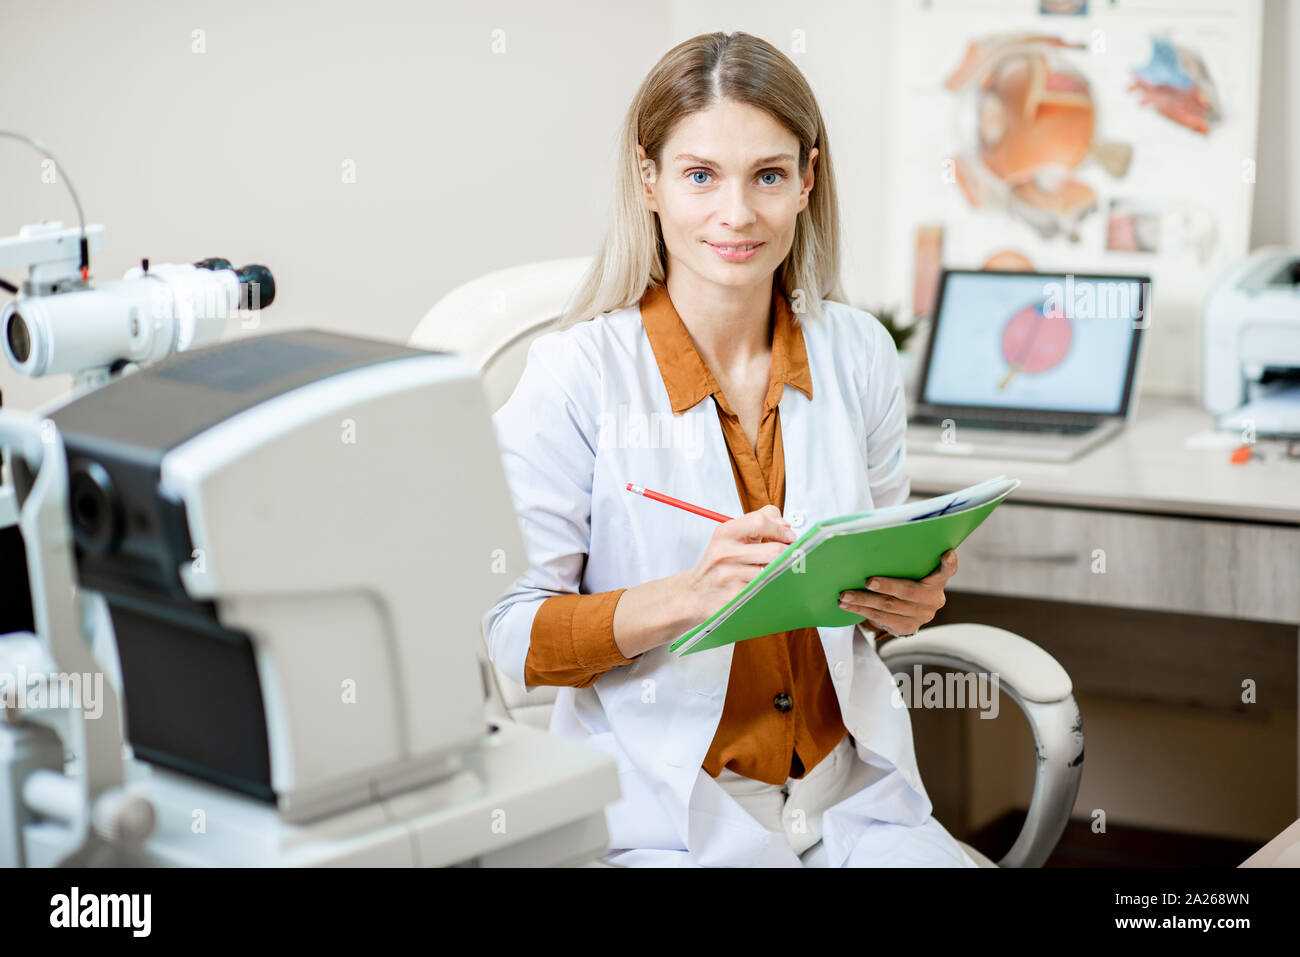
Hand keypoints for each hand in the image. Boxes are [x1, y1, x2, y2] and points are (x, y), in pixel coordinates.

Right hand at [683, 504, 796, 623]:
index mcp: (724, 534)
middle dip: (789, 555)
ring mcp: (728, 577)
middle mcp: (724, 553)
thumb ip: (757, 522)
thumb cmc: (720, 563)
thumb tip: (786, 525)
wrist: (696, 594)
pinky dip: (771, 588)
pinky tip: (765, 587)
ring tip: (773, 573)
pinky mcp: (734, 598)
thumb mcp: (731, 537)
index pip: (760, 522)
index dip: (781, 529)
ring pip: (772, 573)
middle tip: (793, 557)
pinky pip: (765, 590)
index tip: (791, 537)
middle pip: (773, 551)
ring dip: (779, 573)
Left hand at [837, 549, 957, 637]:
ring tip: (845, 596)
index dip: (948, 563)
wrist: (908, 610)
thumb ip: (904, 560)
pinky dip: (862, 611)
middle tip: (868, 581)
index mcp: (937, 580)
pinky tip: (848, 606)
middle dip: (886, 586)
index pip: (948, 570)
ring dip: (864, 601)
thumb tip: (875, 539)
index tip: (947, 554)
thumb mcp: (910, 569)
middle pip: (908, 591)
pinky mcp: (907, 628)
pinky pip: (881, 619)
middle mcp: (934, 599)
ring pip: (889, 607)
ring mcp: (922, 616)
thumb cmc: (905, 579)